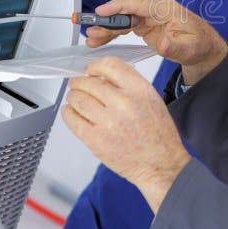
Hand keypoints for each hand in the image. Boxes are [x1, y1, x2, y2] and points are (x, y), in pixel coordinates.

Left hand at [62, 56, 190, 212]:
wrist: (159, 162)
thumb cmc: (158, 133)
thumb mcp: (151, 99)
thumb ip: (128, 85)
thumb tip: (101, 77)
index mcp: (139, 90)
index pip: (109, 65)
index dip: (94, 66)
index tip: (90, 70)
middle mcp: (123, 103)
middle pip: (88, 82)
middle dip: (79, 82)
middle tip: (77, 85)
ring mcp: (108, 122)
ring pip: (77, 99)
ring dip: (73, 96)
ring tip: (75, 99)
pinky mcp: (96, 140)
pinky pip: (72, 120)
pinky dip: (68, 113)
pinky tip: (71, 112)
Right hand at [86, 0, 227, 83]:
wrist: (204, 49)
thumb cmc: (200, 44)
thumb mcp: (189, 48)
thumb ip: (175, 46)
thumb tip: (162, 43)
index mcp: (165, 8)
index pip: (137, 4)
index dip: (118, 7)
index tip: (101, 11)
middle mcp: (154, 10)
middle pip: (126, 12)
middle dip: (107, 21)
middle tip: (90, 30)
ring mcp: (149, 18)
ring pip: (123, 21)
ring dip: (107, 29)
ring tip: (91, 39)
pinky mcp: (145, 27)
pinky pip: (125, 28)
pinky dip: (113, 34)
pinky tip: (100, 40)